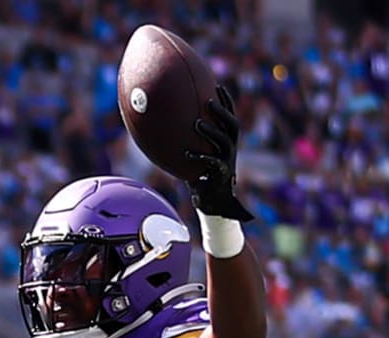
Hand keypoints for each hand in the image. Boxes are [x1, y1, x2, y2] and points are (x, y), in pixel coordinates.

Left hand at [184, 85, 253, 221]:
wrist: (211, 201)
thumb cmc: (198, 174)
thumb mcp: (193, 153)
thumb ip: (183, 139)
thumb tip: (157, 124)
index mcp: (227, 140)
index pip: (230, 116)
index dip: (226, 101)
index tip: (217, 85)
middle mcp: (231, 148)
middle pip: (232, 125)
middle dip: (222, 112)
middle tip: (208, 102)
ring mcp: (228, 161)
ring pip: (225, 142)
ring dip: (212, 131)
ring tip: (197, 124)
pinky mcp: (222, 175)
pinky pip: (212, 163)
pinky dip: (200, 157)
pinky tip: (186, 154)